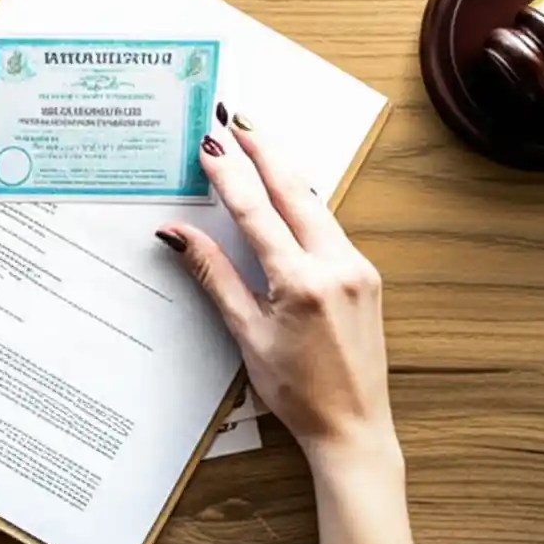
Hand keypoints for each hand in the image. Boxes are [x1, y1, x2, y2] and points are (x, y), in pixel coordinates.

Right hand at [158, 112, 418, 543]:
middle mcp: (337, 266)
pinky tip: (289, 190)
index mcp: (301, 283)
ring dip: (285, 170)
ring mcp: (357, 267)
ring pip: (316, 203)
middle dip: (264, 150)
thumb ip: (214, 275)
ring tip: (258, 142)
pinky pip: (331, 226)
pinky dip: (305, 202)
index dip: (229, 174)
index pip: (256, 212)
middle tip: (237, 118)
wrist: (353, 426)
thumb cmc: (296, 391)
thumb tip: (177, 235)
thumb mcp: (246, 333)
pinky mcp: (367, 275)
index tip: (208, 144)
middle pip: (295, 190)